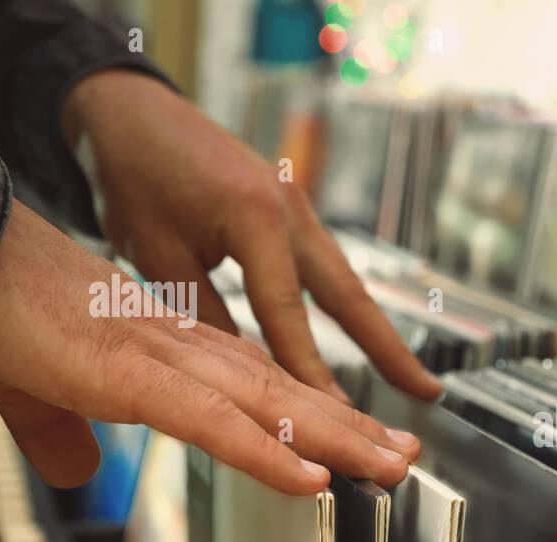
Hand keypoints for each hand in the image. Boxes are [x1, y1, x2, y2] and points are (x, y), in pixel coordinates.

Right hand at [0, 200, 418, 493]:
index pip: (254, 385)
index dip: (308, 414)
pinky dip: (267, 451)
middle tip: (404, 456)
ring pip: (267, 405)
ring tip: (391, 467)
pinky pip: (211, 421)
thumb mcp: (30, 387)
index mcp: (161, 346)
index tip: (354, 440)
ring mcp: (157, 355)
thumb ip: (62, 431)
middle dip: (347, 428)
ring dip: (335, 440)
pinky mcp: (126, 373)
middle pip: (280, 392)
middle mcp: (176, 346)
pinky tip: (314, 479)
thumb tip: (81, 470)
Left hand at [60, 69, 440, 402]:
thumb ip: (203, 313)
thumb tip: (241, 377)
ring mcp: (296, 207)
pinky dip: (347, 307)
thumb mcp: (155, 253)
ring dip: (377, 332)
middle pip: (351, 295)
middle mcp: (289, 210)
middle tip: (426, 393)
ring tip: (409, 376)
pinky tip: (361, 334)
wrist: (130, 107)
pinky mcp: (290, 209)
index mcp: (254, 218)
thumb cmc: (132, 175)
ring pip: (346, 282)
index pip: (287, 313)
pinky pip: (327, 268)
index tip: (332, 419)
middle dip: (390, 350)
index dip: (310, 372)